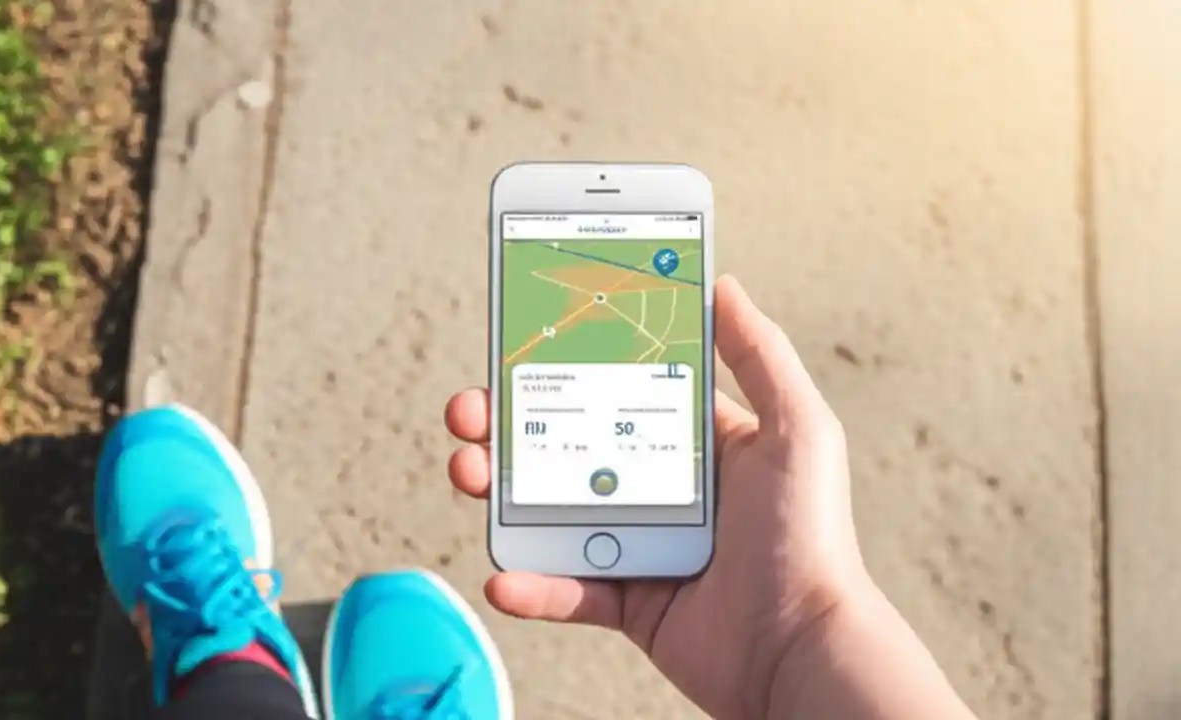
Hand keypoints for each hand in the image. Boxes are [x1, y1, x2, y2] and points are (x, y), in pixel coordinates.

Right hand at [444, 275, 871, 717]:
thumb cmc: (809, 535)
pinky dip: (530, 584)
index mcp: (691, 440)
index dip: (564, 365)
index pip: (614, 387)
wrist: (802, 649)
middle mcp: (657, 485)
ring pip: (547, 510)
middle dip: (505, 423)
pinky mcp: (625, 600)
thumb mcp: (796, 428)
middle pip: (562, 443)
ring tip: (468, 471)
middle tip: (470, 411)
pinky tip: (503, 576)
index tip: (518, 341)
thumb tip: (722, 286)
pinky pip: (564, 588)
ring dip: (497, 490)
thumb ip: (761, 355)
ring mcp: (636, 543)